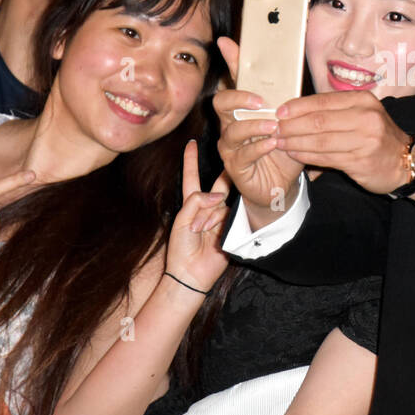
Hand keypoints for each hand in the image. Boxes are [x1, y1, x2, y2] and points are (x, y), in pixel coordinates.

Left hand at [163, 141, 229, 293]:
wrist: (190, 272)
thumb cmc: (181, 247)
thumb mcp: (182, 219)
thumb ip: (197, 201)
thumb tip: (219, 196)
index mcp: (191, 203)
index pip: (192, 176)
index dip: (191, 160)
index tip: (192, 142)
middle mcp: (207, 207)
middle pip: (217, 185)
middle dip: (223, 176)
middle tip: (233, 160)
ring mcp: (220, 217)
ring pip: (220, 202)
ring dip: (208, 216)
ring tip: (201, 231)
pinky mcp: (230, 227)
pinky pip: (226, 215)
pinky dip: (216, 223)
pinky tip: (212, 234)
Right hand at [211, 37, 304, 215]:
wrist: (280, 183)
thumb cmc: (283, 148)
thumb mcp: (288, 120)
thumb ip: (286, 98)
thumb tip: (290, 71)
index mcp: (243, 108)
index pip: (233, 79)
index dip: (229, 61)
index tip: (227, 43)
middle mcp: (231, 124)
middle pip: (221, 102)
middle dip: (238, 98)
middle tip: (260, 101)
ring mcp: (230, 146)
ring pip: (232, 130)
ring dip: (254, 126)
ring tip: (273, 126)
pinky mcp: (235, 166)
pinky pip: (242, 154)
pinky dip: (258, 148)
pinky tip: (272, 144)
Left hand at [275, 92, 410, 194]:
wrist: (405, 161)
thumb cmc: (376, 136)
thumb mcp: (362, 114)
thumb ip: (334, 110)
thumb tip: (295, 110)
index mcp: (363, 101)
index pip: (322, 101)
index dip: (297, 107)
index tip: (279, 112)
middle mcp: (366, 117)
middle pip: (318, 120)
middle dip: (291, 125)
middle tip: (274, 129)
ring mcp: (365, 140)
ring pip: (320, 140)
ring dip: (295, 141)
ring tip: (279, 142)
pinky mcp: (360, 161)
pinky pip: (326, 157)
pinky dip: (306, 155)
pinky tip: (294, 153)